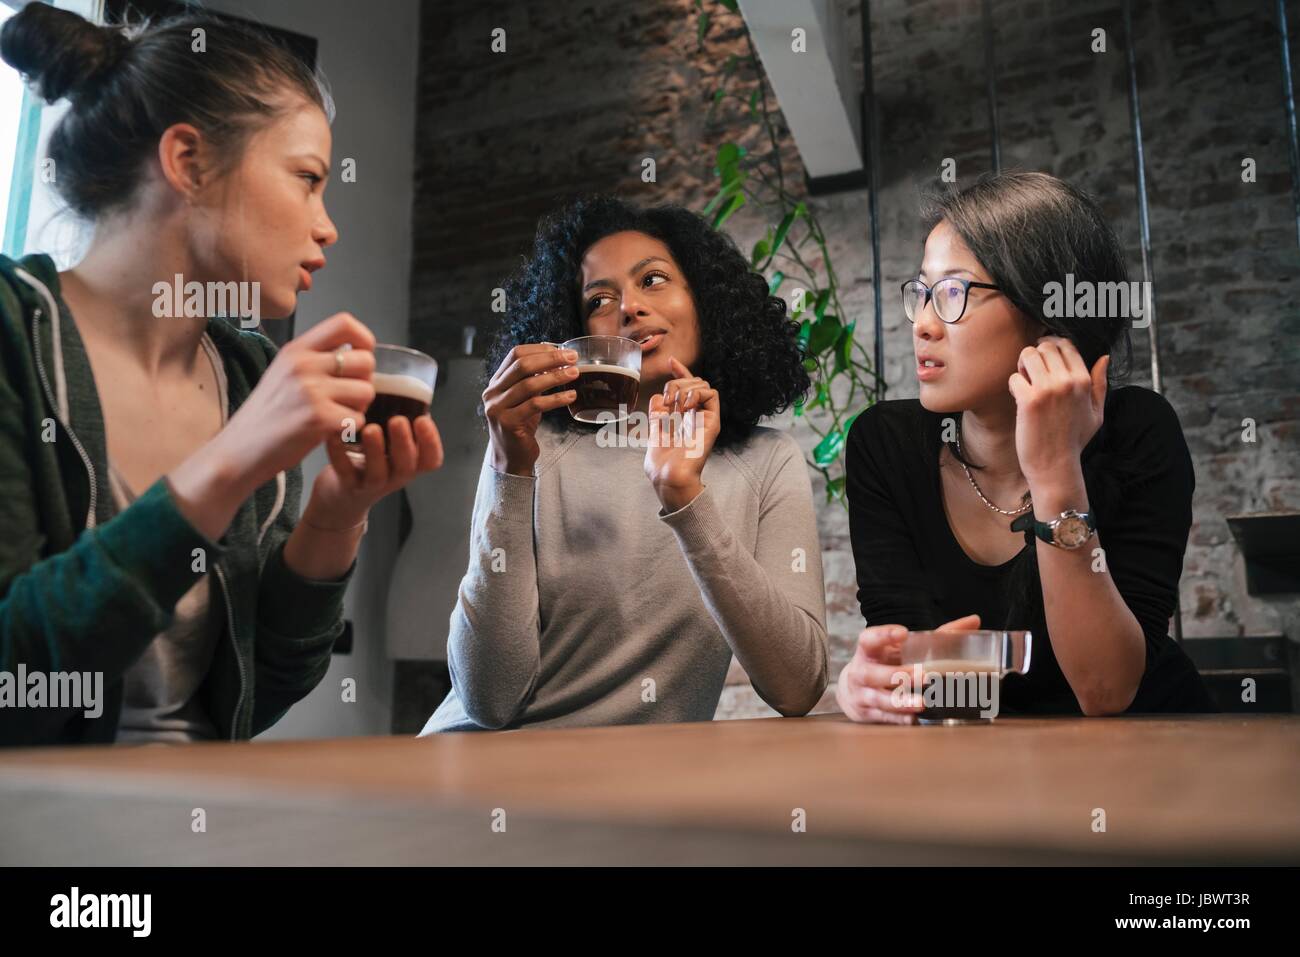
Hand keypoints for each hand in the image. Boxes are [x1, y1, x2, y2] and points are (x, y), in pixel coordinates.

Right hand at [226, 312, 378, 482]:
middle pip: (365, 361)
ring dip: (358, 408)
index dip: (364, 339)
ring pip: (366, 391)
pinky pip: (358, 419)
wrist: (238, 451)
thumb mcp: (283, 373)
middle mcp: (303, 365)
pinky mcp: (318, 418)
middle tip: (348, 398)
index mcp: (296, 350)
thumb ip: (315, 359)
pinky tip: (329, 431)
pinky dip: (348, 429)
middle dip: (364, 382)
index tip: (362, 357)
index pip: (344, 323)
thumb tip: (357, 352)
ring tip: (335, 415)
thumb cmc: (266, 417)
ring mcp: (311, 391)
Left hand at [308, 414, 445, 526]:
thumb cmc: (371, 461)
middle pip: (406, 466)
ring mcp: (370, 484)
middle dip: (404, 442)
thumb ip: (400, 425)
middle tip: (398, 420)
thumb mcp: (392, 446)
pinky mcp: (347, 485)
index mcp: (409, 463)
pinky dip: (339, 454)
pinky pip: (344, 471)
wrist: (343, 496)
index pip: (430, 459)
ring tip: (371, 429)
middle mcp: (394, 476)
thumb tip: (404, 386)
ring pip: (377, 472)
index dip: (431, 442)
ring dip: (376, 450)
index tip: (423, 419)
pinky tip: (334, 436)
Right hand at [483, 344, 579, 475]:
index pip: (515, 354)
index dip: (539, 349)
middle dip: (550, 359)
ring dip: (555, 377)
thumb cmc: (521, 426)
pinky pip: (535, 405)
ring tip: (575, 373)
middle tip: (572, 358)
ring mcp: (498, 408)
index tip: (561, 349)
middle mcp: (493, 392)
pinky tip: (571, 396)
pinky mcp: (508, 423)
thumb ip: (534, 380)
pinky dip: (556, 399)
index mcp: (497, 382)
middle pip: (522, 366)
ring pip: (529, 385)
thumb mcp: (525, 398)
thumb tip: (558, 358)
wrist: (511, 457)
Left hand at [643, 357, 719, 511]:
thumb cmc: (661, 460)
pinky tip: (687, 405)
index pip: (685, 387)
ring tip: (676, 404)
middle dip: (677, 381)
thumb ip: (657, 410)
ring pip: (703, 384)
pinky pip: (713, 394)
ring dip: (685, 387)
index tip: (670, 361)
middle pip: (693, 381)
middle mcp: (695, 414)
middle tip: (667, 399)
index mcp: (682, 414)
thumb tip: (659, 395)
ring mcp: (705, 417)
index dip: (679, 371)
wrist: (668, 475)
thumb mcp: (654, 428)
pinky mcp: (713, 422)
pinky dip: (698, 393)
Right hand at [835, 614, 980, 723]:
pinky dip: (900, 719)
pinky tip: (916, 719)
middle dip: (897, 674)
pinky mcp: (867, 713)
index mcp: (869, 651)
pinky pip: (884, 718)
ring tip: (922, 702)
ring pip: (879, 699)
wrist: (852, 690)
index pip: (869, 639)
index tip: (902, 633)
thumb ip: (938, 635)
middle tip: (921, 674)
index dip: (883, 635)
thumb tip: (974, 621)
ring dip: (901, 702)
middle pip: (873, 673)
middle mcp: (862, 672)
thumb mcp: (901, 648)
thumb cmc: (886, 663)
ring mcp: (863, 694)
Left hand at [1008, 336, 1107, 488]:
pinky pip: (1014, 377)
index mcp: (1084, 381)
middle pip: (1045, 346)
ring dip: (1023, 365)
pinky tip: (1019, 398)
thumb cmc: (1074, 440)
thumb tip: (1104, 357)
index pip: (1066, 345)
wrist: (1056, 466)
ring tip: (1026, 381)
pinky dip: (1014, 385)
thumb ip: (1100, 383)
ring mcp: (1048, 390)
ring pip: (1028, 354)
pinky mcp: (1029, 400)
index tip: (1044, 359)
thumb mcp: (1096, 412)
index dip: (1052, 347)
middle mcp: (1068, 381)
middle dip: (1036, 355)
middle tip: (1032, 372)